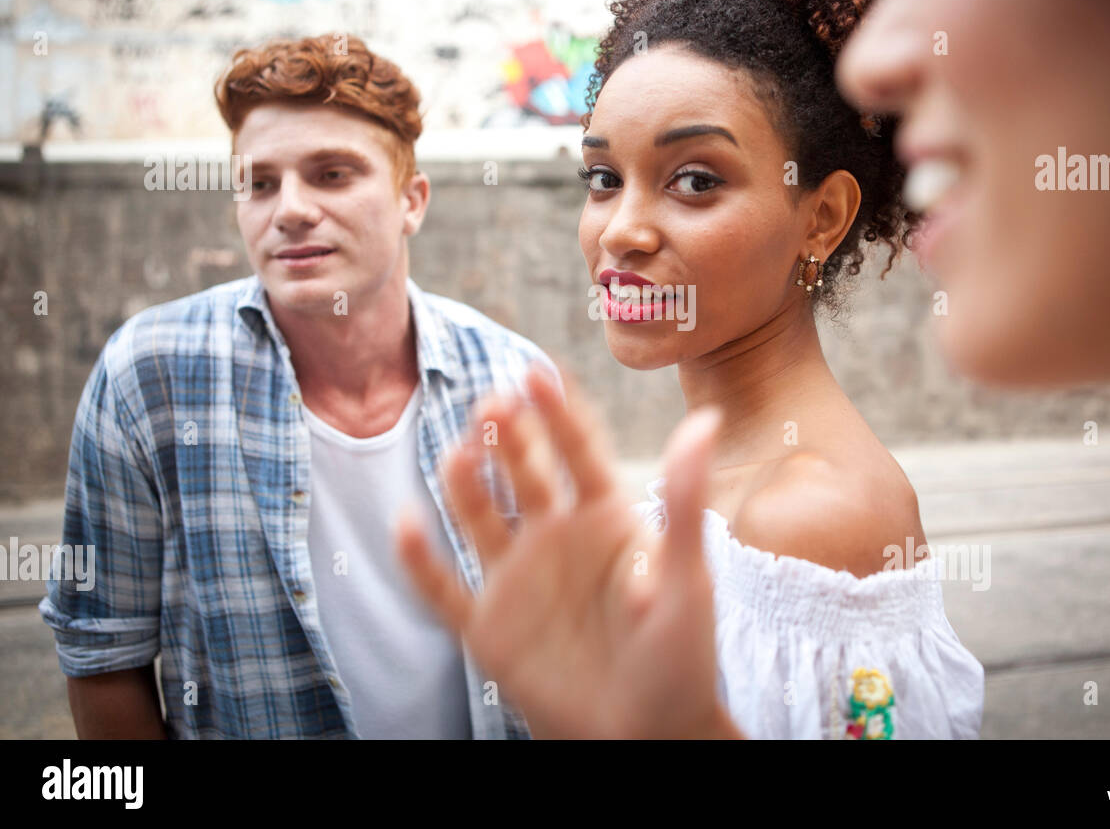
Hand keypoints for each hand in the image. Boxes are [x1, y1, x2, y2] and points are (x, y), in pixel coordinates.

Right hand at [395, 364, 741, 738]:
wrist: (649, 737)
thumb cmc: (680, 658)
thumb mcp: (685, 576)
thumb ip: (684, 499)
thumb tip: (703, 419)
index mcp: (606, 517)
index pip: (576, 449)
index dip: (557, 413)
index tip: (535, 373)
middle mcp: (556, 536)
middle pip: (521, 471)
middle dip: (506, 435)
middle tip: (493, 403)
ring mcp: (518, 578)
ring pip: (477, 515)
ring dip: (464, 482)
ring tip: (460, 454)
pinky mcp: (488, 625)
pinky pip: (443, 587)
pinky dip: (420, 558)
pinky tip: (406, 521)